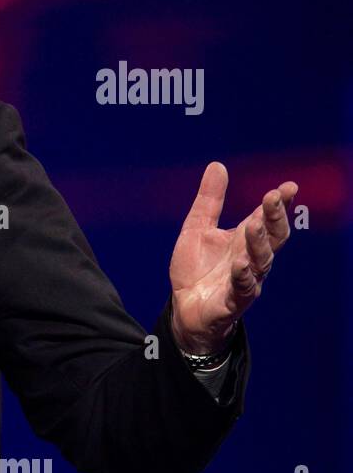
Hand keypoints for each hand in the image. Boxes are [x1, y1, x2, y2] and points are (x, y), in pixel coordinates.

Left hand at [170, 161, 296, 355]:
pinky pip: (243, 288)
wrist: (184, 307)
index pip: (267, 218)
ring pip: (261, 261)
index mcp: (244, 239)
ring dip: (259, 242)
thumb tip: (217, 165)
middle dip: (275, 218)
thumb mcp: (197, 228)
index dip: (279, 203)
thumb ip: (209, 200)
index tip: (288, 187)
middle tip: (273, 198)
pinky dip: (243, 275)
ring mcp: (245, 280)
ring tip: (254, 225)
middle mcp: (251, 258)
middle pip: (273, 237)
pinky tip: (240, 263)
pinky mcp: (233, 300)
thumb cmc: (196, 268)